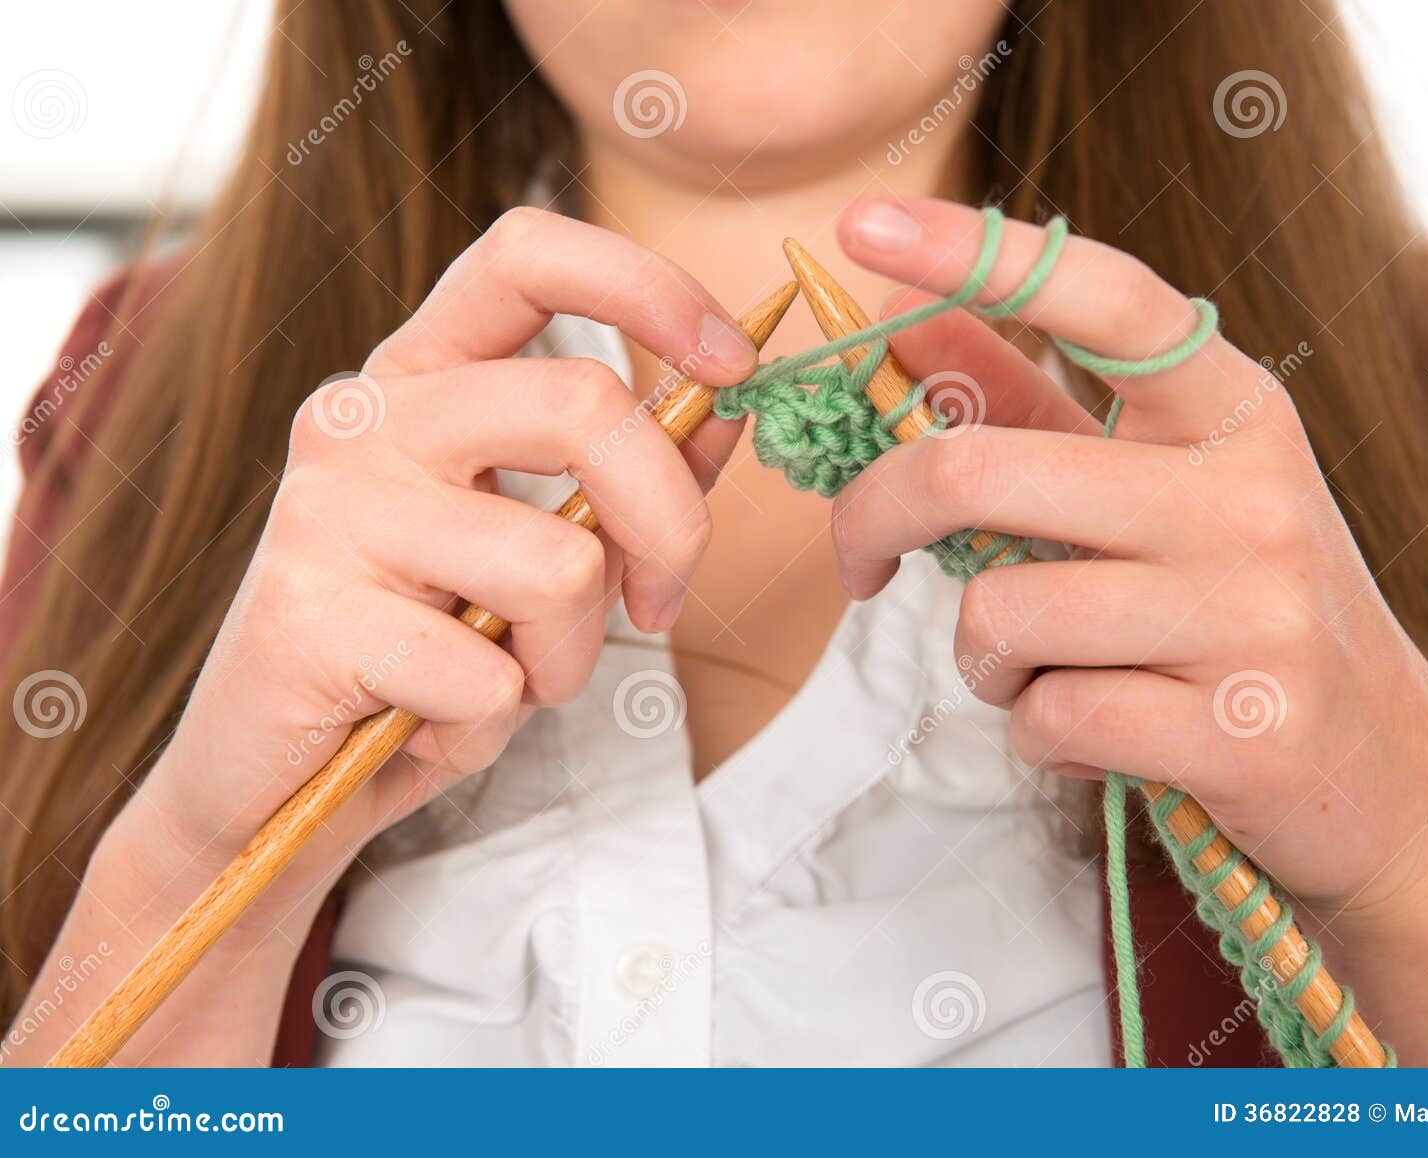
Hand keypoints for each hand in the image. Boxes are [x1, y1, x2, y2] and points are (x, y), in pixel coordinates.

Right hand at [97, 207, 757, 924]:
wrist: (276, 777)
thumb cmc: (426, 654)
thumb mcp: (541, 551)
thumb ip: (625, 478)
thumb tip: (724, 413)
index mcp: (420, 377)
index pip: (527, 255)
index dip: (650, 288)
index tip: (735, 362)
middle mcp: (364, 415)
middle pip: (583, 403)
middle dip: (671, 525)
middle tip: (659, 606)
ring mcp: (327, 507)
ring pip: (558, 565)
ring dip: (568, 656)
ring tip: (503, 678)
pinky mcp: (306, 612)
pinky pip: (489, 675)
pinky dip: (492, 722)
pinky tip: (426, 721)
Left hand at [827, 196, 1427, 916]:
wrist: (1380, 768)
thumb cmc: (1237, 607)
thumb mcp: (1154, 489)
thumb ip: (1027, 404)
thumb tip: (901, 323)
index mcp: (1233, 411)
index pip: (1105, 300)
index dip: (977, 252)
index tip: (860, 221)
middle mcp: (1252, 496)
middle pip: (980, 469)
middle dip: (875, 517)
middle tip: (859, 558)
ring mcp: (1256, 615)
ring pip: (1000, 615)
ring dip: (982, 658)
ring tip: (1047, 670)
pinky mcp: (1241, 731)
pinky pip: (1047, 720)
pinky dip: (1034, 735)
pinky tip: (1097, 735)